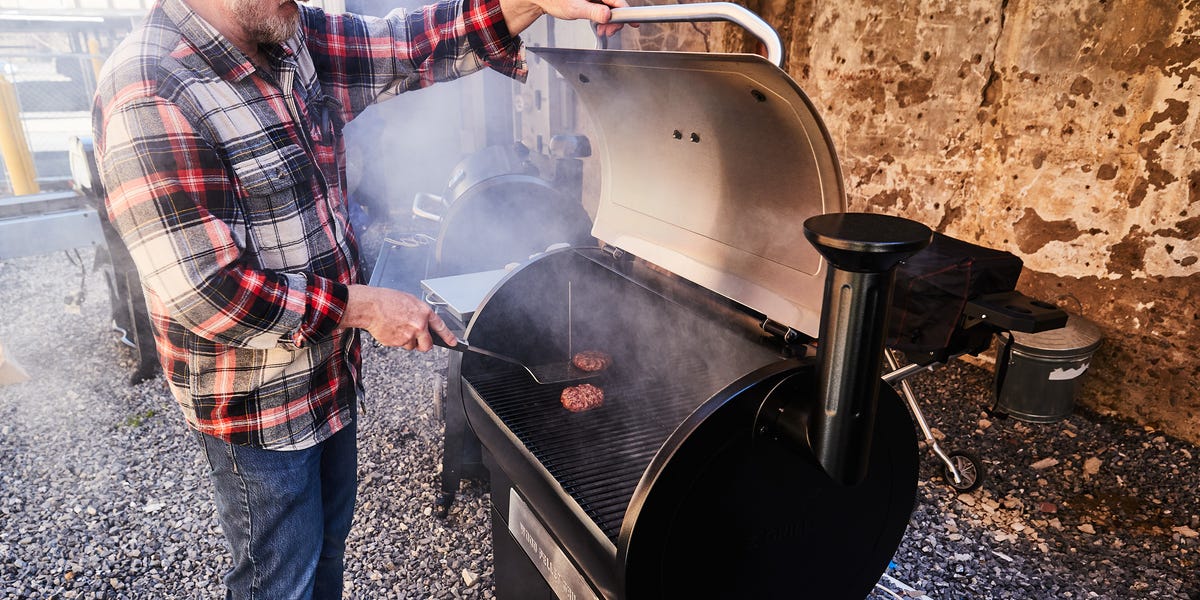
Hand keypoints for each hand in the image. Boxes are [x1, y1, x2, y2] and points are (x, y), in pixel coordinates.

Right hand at [340, 284, 455, 351]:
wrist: (370, 306)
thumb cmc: (386, 300)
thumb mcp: (409, 301)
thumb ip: (419, 313)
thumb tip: (422, 322)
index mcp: (423, 313)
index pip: (440, 327)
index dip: (448, 336)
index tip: (453, 342)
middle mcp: (419, 325)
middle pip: (427, 345)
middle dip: (424, 345)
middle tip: (417, 340)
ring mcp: (408, 335)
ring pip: (411, 346)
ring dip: (406, 341)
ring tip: (396, 327)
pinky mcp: (397, 342)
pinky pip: (399, 345)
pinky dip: (395, 340)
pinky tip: (390, 329)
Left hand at [500, 0, 632, 37]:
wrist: (545, 0)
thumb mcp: (575, 8)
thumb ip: (593, 12)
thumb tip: (607, 16)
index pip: (618, 1)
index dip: (626, 13)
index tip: (633, 22)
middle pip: (616, 7)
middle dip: (615, 22)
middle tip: (608, 32)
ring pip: (611, 11)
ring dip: (610, 24)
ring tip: (602, 31)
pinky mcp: (594, 3)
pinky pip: (604, 12)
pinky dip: (604, 21)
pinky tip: (600, 27)